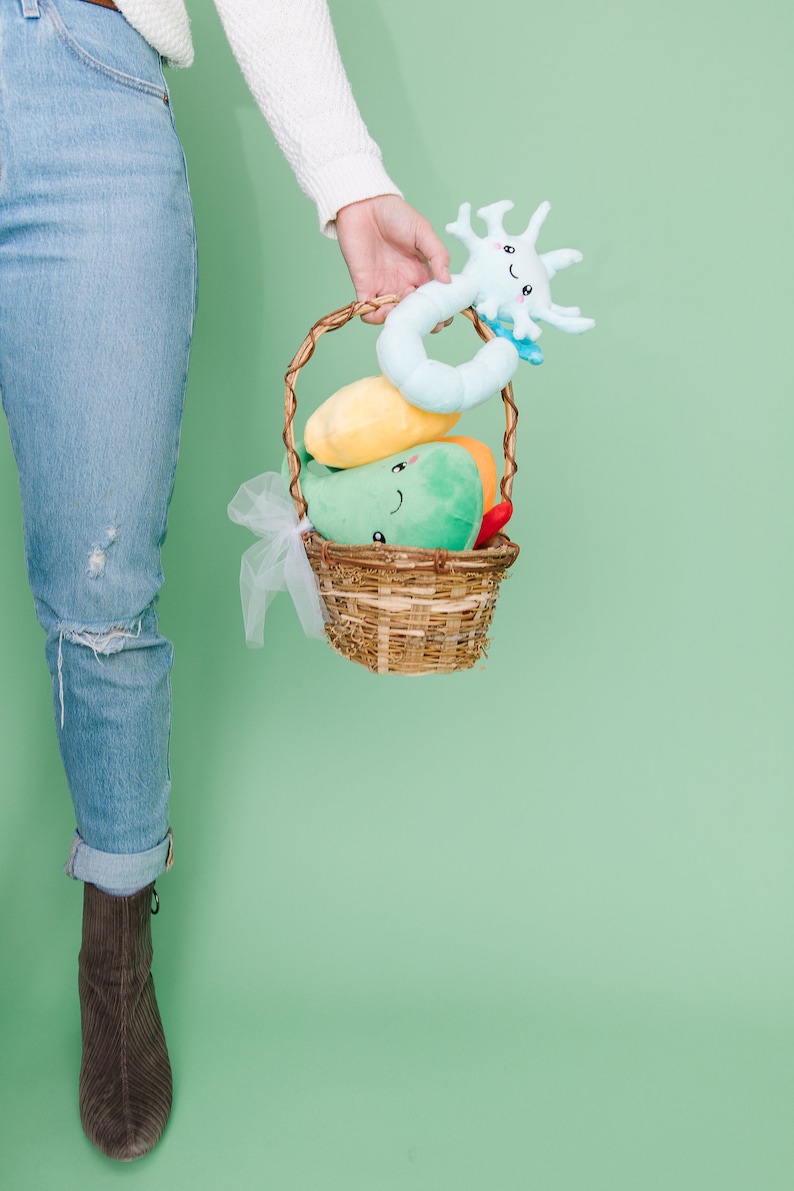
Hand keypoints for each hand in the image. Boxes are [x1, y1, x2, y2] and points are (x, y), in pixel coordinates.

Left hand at [335, 195, 450, 323]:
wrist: (365, 205)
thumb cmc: (395, 214)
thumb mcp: (423, 232)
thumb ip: (438, 254)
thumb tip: (448, 280)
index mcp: (421, 272)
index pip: (433, 299)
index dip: (440, 310)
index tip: (445, 316)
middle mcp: (404, 283)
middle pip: (415, 312)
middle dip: (422, 320)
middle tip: (428, 322)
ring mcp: (384, 287)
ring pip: (394, 315)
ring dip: (400, 319)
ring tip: (404, 313)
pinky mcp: (365, 286)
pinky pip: (369, 312)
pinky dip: (376, 317)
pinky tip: (384, 310)